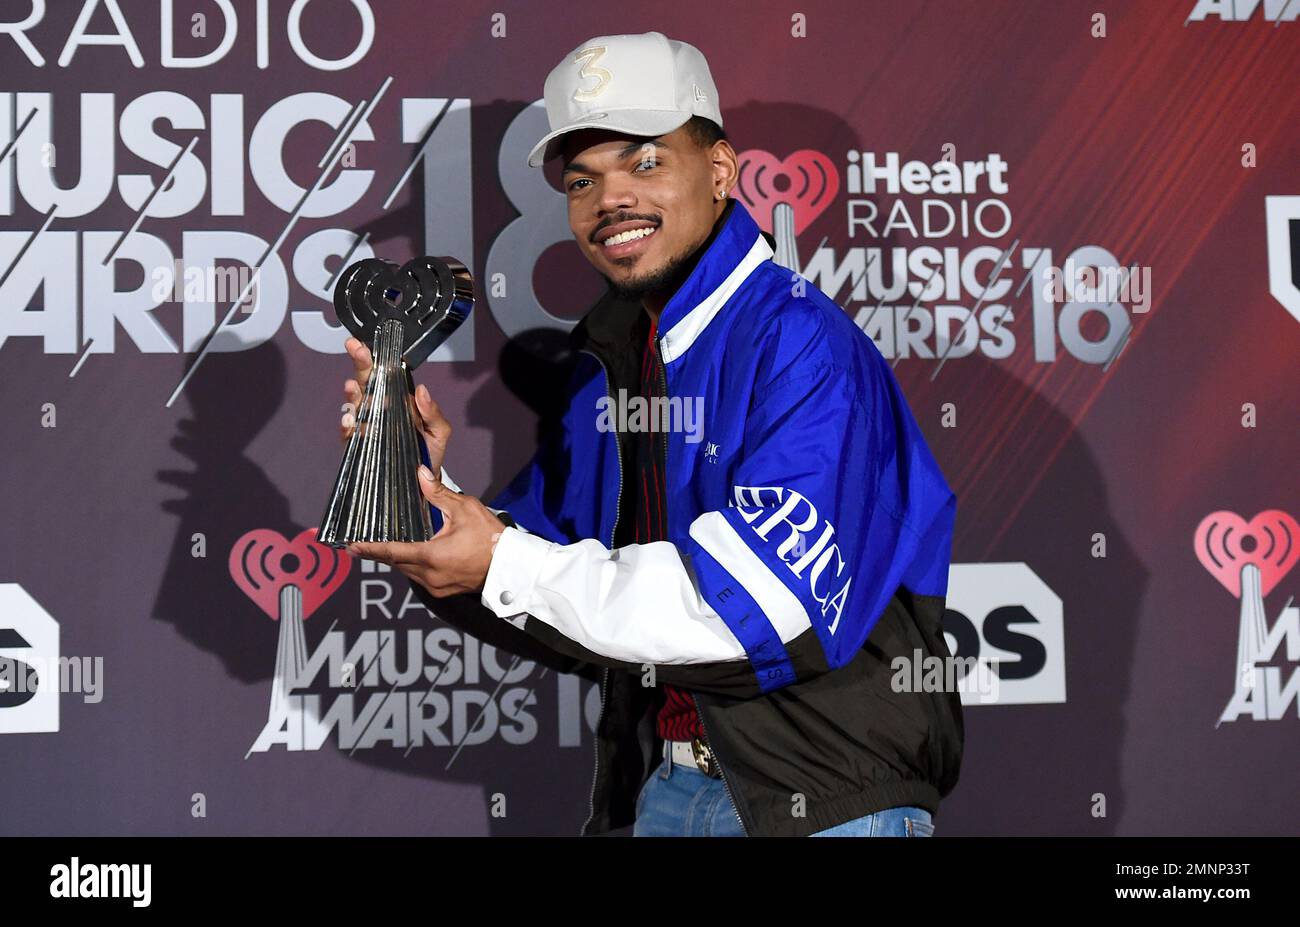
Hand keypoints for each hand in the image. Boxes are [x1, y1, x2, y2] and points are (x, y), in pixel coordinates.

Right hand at [341, 336, 451, 474]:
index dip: (373, 359)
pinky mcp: (358, 444)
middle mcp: (379, 409)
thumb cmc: (428, 454)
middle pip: (366, 382)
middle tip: (355, 348)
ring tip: (353, 387)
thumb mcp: (439, 432)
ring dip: (353, 394)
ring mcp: (366, 426)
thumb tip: (422, 391)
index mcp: (397, 401)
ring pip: (355, 404)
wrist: (421, 484)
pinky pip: (349, 432)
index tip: (365, 346)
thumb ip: (433, 412)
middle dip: (360, 364)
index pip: (384, 375)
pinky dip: (348, 424)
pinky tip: (350, 419)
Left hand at [348, 464, 503, 596]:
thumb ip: (438, 493)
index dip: (370, 549)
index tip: (351, 546)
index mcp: (432, 556)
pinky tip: (412, 554)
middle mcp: (430, 576)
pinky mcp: (443, 591)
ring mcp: (436, 587)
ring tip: (385, 546)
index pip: (392, 552)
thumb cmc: (491, 537)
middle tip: (362, 543)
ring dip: (398, 559)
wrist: (512, 566)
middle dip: (381, 553)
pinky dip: (412, 566)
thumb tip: (420, 474)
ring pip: (407, 571)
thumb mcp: (465, 509)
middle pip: (396, 563)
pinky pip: (419, 578)